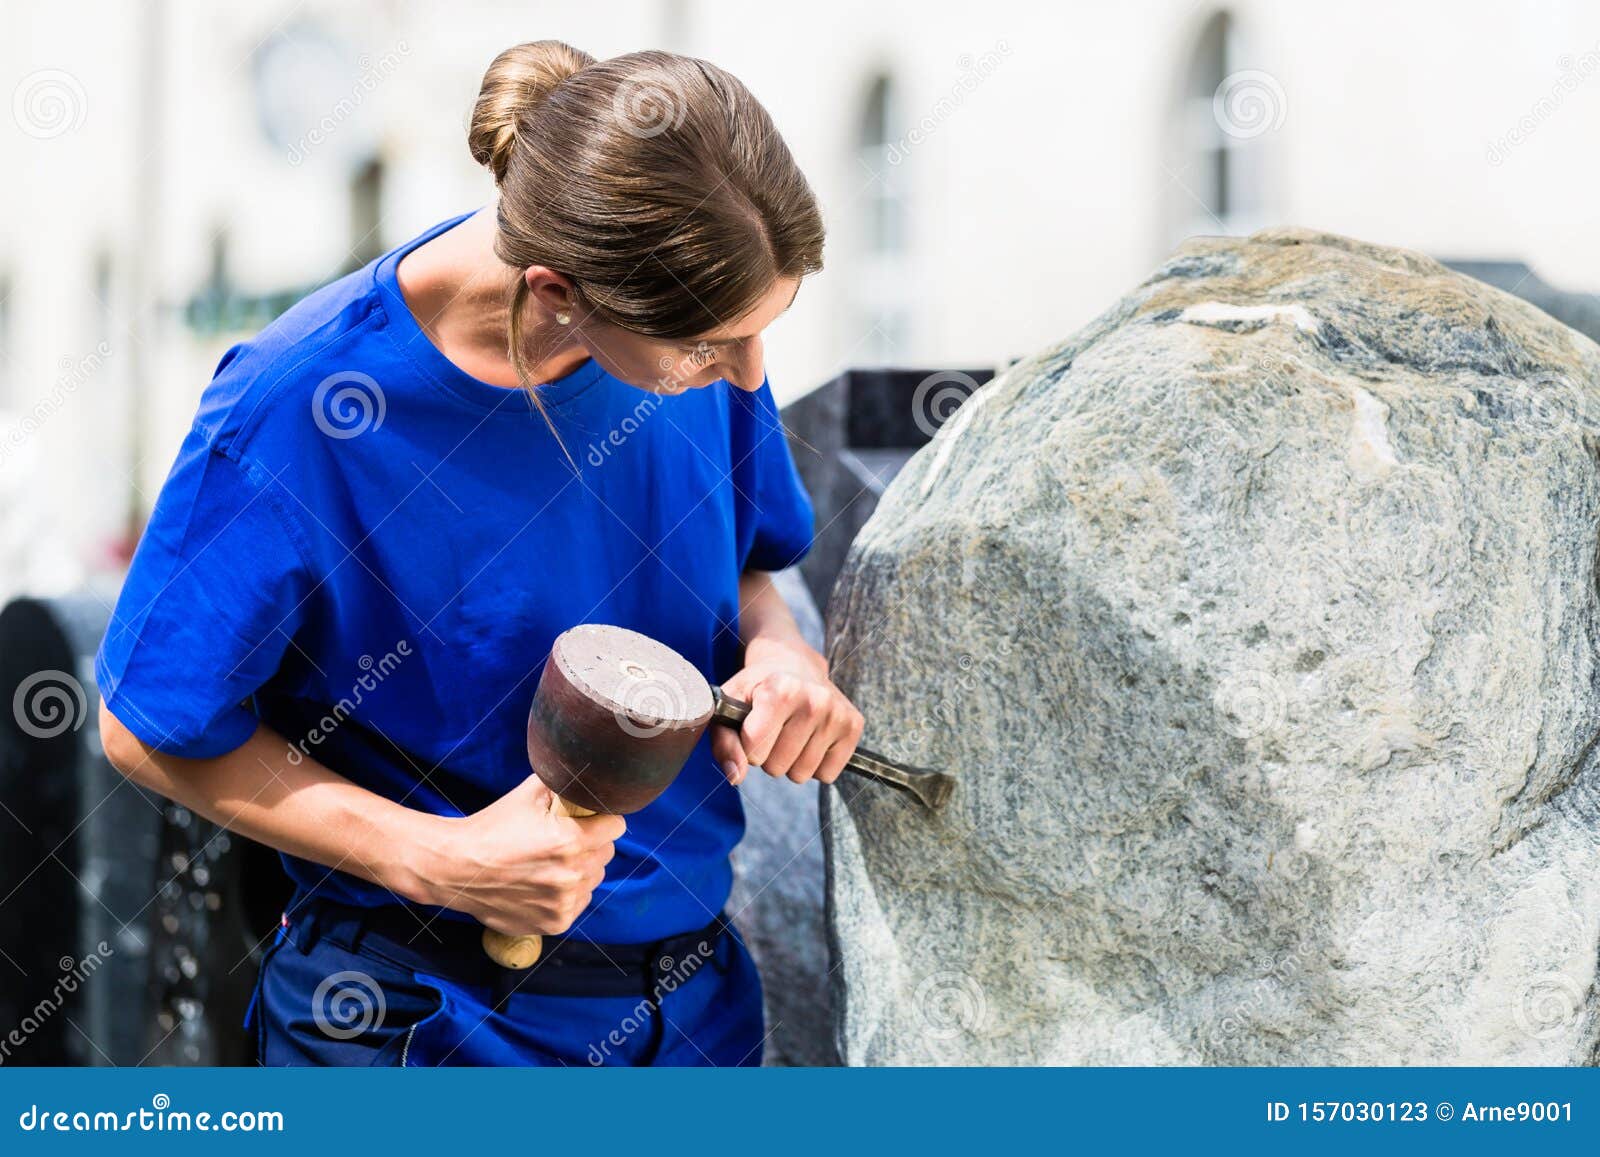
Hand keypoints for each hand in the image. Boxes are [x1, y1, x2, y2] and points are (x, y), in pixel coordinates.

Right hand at [414, 775, 623, 936]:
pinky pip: (579, 902)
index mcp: (570, 841)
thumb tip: (586, 774)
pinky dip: (568, 894)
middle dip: (592, 843)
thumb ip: (562, 783)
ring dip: (581, 869)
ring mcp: (564, 902)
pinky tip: (544, 883)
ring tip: (551, 862)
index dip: (604, 819)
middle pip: (606, 853)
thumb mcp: (528, 794)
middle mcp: (571, 875)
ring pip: (593, 879)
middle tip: (566, 839)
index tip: (591, 819)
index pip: (615, 827)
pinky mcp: (555, 923)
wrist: (456, 868)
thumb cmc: (491, 828)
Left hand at [712, 635, 864, 786]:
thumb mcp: (730, 705)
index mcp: (781, 690)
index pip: (754, 753)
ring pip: (801, 774)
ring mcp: (838, 714)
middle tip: (774, 727)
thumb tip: (736, 777)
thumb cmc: (758, 688)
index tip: (752, 724)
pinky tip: (811, 737)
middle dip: (769, 755)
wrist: (795, 664)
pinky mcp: (854, 726)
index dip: (747, 745)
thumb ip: (724, 742)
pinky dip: (815, 764)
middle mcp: (815, 700)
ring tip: (791, 731)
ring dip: (791, 761)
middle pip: (776, 767)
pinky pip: (826, 775)